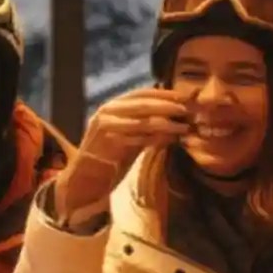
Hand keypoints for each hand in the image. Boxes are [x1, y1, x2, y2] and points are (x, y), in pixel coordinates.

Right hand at [55, 87, 189, 216]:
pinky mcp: (107, 144)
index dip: (164, 94)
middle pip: (142, 104)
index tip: (184, 98)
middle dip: (167, 106)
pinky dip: (155, 140)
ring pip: (141, 121)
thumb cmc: (110, 157)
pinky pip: (136, 140)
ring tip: (184, 127)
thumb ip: (146, 124)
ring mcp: (105, 126)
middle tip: (187, 110)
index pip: (141, 93)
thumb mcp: (129, 135)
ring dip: (166, 124)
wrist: (85, 179)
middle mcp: (107, 111)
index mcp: (112, 106)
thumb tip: (175, 116)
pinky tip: (170, 141)